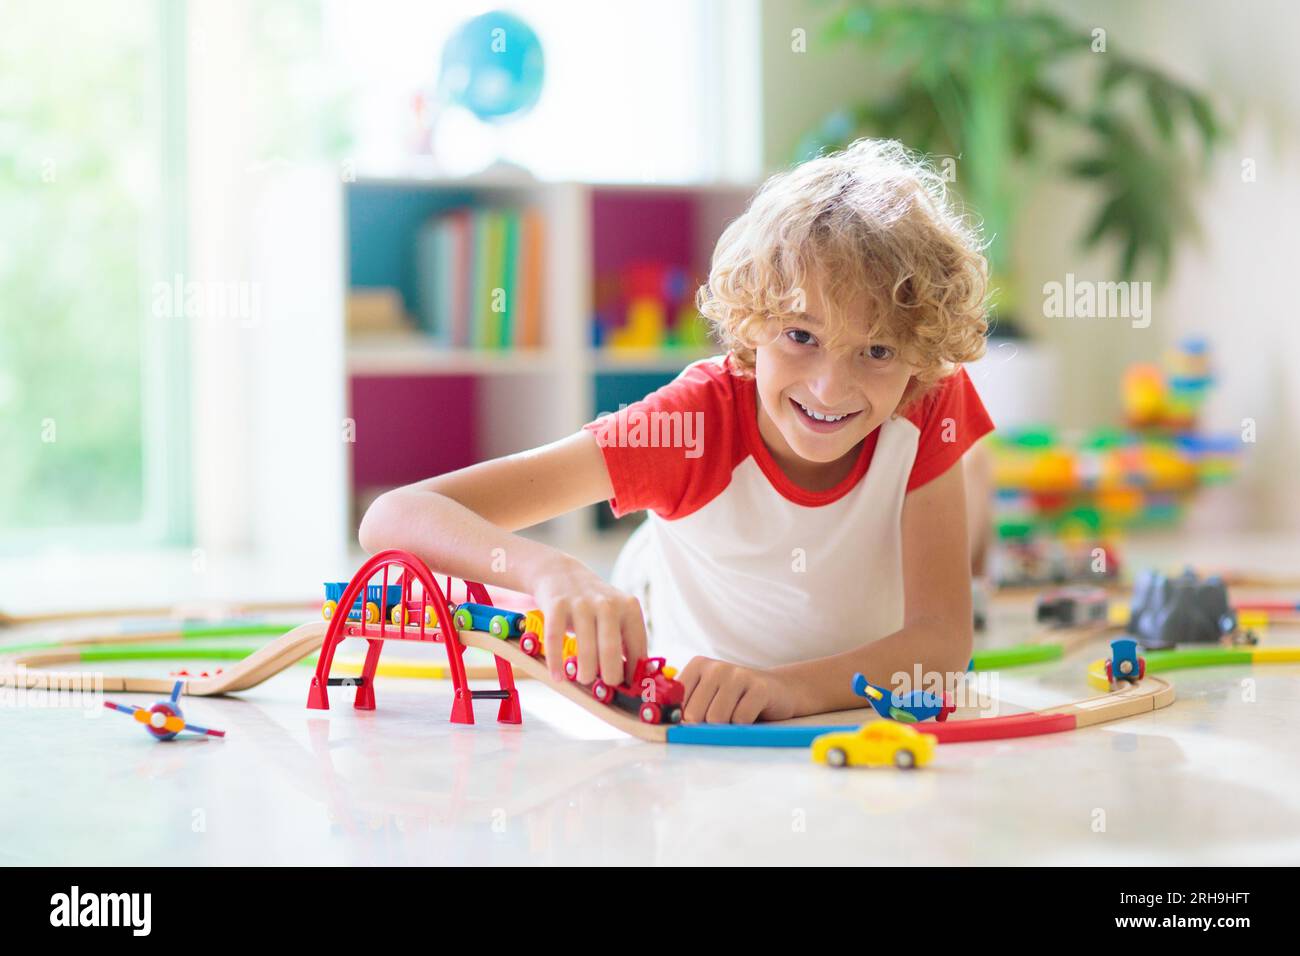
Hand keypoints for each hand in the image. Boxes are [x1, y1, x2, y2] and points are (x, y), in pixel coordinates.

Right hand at [527, 555, 647, 685]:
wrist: (561, 574)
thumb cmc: (593, 605)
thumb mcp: (617, 614)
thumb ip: (629, 641)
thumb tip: (644, 676)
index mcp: (629, 608)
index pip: (637, 648)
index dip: (634, 672)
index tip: (628, 687)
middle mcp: (607, 604)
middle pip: (611, 651)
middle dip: (609, 676)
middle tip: (605, 684)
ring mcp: (581, 603)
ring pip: (585, 649)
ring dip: (585, 672)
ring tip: (584, 678)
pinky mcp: (557, 605)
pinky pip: (556, 639)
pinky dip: (556, 663)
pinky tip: (558, 676)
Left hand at [678, 657, 800, 723]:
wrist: (778, 690)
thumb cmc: (735, 700)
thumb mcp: (707, 698)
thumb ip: (685, 708)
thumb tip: (669, 729)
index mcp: (697, 666)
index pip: (677, 705)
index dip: (686, 721)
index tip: (697, 721)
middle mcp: (715, 667)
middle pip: (695, 715)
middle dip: (707, 726)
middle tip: (722, 718)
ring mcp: (738, 674)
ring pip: (716, 718)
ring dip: (727, 726)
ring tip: (736, 715)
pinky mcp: (759, 687)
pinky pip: (740, 719)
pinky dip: (744, 726)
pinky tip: (751, 714)